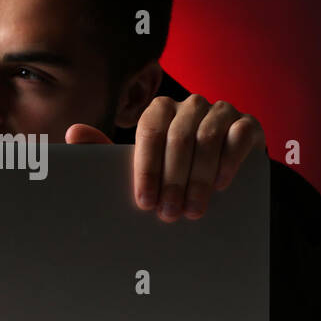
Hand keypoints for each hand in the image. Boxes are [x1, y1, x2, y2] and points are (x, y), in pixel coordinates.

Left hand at [65, 95, 265, 221]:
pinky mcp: (249, 125)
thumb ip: (105, 151)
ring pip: (208, 137)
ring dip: (198, 178)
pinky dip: (229, 160)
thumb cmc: (171, 171)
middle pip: (179, 137)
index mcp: (160, 110)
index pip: (149, 131)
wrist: (220, 178)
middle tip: (169, 215)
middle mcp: (191, 105)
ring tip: (193, 210)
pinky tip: (221, 185)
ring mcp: (222, 112)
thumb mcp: (140, 165)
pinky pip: (240, 135)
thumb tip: (72, 133)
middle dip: (173, 180)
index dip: (146, 168)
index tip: (144, 202)